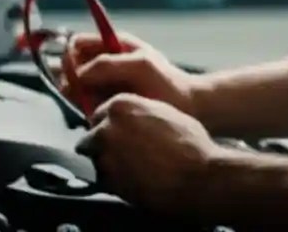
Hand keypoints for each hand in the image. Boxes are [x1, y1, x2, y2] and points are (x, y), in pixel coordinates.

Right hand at [58, 31, 202, 117]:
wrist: (187, 109)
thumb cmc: (167, 83)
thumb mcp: (139, 67)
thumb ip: (107, 65)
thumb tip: (77, 74)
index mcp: (113, 44)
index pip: (76, 44)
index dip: (69, 57)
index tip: (73, 75)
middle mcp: (106, 61)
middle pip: (71, 67)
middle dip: (72, 81)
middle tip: (84, 97)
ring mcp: (106, 82)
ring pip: (76, 87)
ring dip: (79, 98)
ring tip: (95, 108)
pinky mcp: (107, 103)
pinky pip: (86, 104)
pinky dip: (87, 109)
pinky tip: (99, 116)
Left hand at [76, 93, 217, 213]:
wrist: (196, 176)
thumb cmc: (189, 143)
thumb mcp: (165, 113)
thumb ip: (140, 114)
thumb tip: (133, 120)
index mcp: (121, 105)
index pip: (99, 114)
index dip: (109, 125)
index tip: (119, 133)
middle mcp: (106, 128)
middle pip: (91, 137)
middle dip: (102, 145)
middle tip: (124, 154)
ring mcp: (105, 156)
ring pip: (95, 160)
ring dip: (108, 164)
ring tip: (131, 169)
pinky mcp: (108, 182)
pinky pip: (105, 180)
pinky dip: (114, 181)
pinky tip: (134, 181)